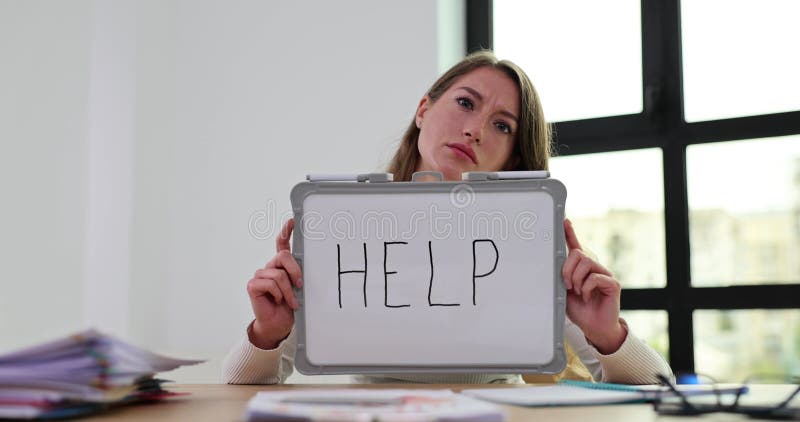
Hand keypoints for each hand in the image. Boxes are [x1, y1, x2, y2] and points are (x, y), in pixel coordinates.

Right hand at [246, 218, 303, 349]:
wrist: (278, 324)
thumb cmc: (289, 306)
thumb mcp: (298, 289)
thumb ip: (299, 276)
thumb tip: (306, 272)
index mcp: (281, 266)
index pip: (282, 244)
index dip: (286, 231)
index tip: (292, 220)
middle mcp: (270, 267)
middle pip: (283, 256)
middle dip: (295, 270)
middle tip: (300, 285)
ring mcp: (260, 275)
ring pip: (279, 274)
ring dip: (288, 291)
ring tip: (290, 301)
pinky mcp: (253, 285)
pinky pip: (270, 283)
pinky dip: (278, 294)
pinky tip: (276, 301)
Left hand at [562, 218, 626, 353]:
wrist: (593, 328)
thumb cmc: (580, 310)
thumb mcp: (564, 292)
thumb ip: (562, 278)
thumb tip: (554, 266)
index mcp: (581, 269)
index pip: (576, 247)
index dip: (570, 233)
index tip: (564, 221)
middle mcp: (594, 268)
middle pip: (579, 254)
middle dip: (567, 269)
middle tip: (567, 285)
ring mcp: (605, 274)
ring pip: (586, 263)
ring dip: (576, 279)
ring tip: (578, 292)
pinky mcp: (612, 283)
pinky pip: (595, 277)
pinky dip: (586, 288)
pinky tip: (588, 296)